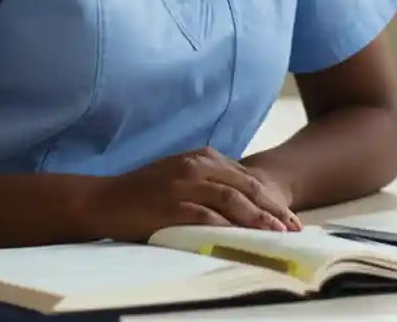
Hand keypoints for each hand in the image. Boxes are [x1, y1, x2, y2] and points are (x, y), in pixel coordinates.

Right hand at [82, 147, 302, 241]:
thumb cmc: (143, 191)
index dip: (271, 198)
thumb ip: (209, 179)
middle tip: (293, 228)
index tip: (289, 216)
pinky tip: (243, 239)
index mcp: (203, 157)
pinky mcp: (172, 205)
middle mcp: (197, 166)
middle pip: (246, 187)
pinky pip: (206, 217)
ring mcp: (184, 184)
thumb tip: (242, 198)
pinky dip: (228, 228)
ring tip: (277, 234)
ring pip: (232, 200)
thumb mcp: (181, 174)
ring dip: (258, 218)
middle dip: (273, 208)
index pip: (246, 178)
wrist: (103, 199)